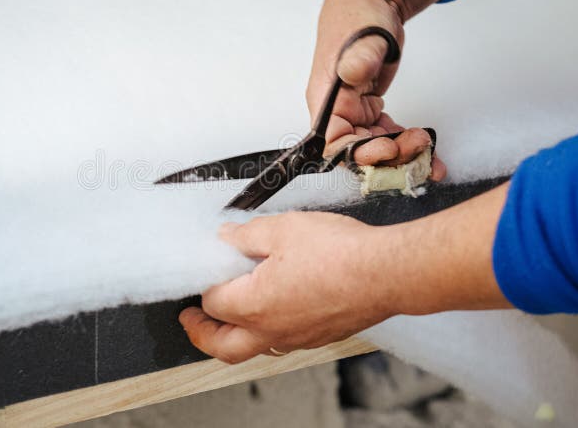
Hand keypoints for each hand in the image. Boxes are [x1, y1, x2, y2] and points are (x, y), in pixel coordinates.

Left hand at [180, 185, 512, 364]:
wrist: (386, 271)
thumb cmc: (339, 252)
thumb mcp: (282, 229)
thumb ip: (246, 235)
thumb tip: (226, 236)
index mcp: (254, 305)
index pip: (212, 301)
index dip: (204, 282)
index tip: (204, 270)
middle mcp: (272, 331)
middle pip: (222, 346)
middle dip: (200, 333)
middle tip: (191, 318)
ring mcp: (297, 338)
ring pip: (253, 348)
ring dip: (234, 335)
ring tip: (230, 315)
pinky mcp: (319, 336)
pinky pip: (282, 342)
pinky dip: (266, 331)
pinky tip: (273, 308)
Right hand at [305, 0, 447, 176]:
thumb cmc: (358, 16)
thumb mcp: (362, 37)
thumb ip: (358, 60)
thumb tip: (353, 75)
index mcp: (326, 101)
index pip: (334, 143)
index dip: (360, 154)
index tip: (389, 149)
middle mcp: (337, 112)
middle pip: (358, 151)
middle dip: (389, 159)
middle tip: (420, 151)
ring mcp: (355, 112)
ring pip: (374, 147)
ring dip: (402, 158)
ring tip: (433, 160)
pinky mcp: (370, 109)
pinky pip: (385, 135)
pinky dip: (405, 143)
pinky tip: (427, 147)